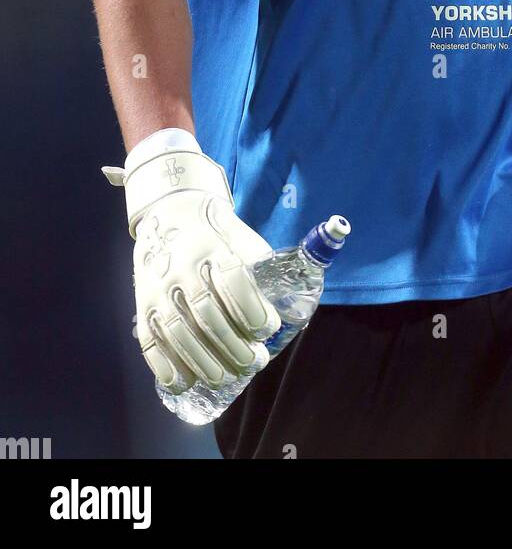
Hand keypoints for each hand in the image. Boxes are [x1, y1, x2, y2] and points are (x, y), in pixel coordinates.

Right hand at [103, 132, 281, 392]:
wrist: (169, 212)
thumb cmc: (215, 231)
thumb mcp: (239, 236)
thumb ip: (258, 266)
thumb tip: (286, 305)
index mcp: (211, 248)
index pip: (233, 284)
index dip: (253, 311)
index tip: (269, 328)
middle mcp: (182, 269)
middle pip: (208, 317)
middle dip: (234, 347)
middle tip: (255, 362)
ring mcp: (158, 289)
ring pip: (180, 335)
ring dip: (205, 363)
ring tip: (227, 377)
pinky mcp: (142, 305)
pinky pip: (149, 342)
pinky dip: (166, 367)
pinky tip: (184, 382)